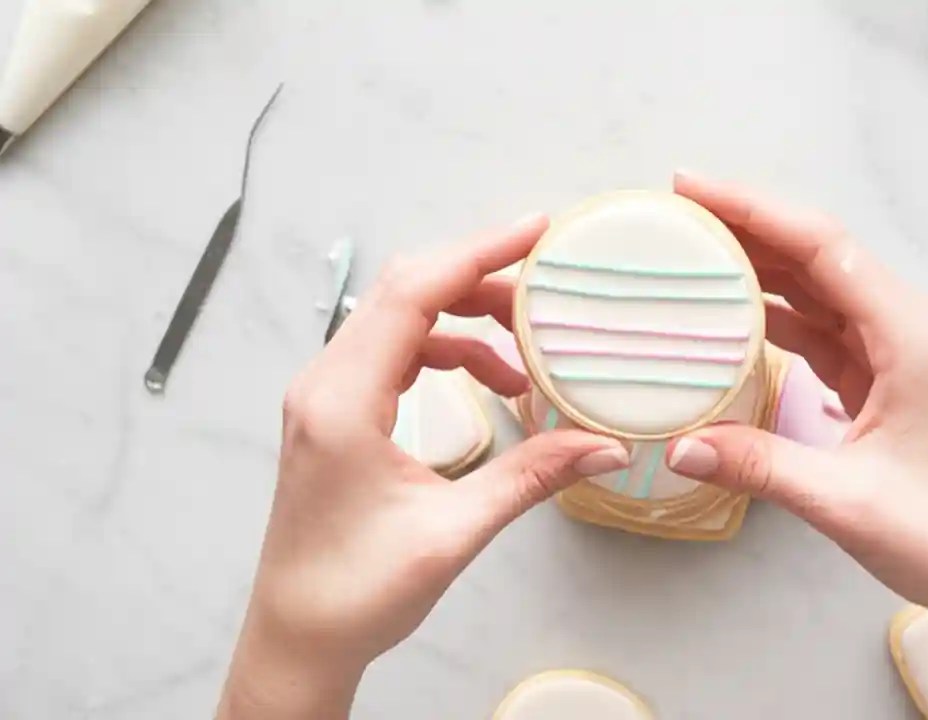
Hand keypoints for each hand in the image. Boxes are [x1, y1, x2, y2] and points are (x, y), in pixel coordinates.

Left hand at [216, 215, 628, 719]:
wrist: (297, 638)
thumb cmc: (357, 592)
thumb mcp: (454, 532)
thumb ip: (531, 476)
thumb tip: (605, 445)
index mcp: (343, 400)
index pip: (414, 292)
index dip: (479, 252)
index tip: (538, 231)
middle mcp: (324, 384)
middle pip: (405, 291)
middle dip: (480, 279)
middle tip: (547, 289)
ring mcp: (324, 396)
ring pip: (400, 319)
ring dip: (466, 321)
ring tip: (528, 352)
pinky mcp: (334, 414)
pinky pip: (394, 353)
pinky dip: (446, 352)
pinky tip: (490, 383)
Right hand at [666, 173, 927, 620]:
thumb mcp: (843, 499)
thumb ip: (758, 464)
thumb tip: (678, 446)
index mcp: (911, 332)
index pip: (822, 243)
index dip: (753, 208)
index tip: (689, 187)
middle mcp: (910, 325)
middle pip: (820, 254)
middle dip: (748, 228)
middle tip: (674, 216)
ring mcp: (903, 350)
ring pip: (822, 289)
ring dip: (761, 270)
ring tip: (693, 255)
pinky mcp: (892, 378)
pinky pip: (828, 329)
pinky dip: (780, 317)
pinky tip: (735, 316)